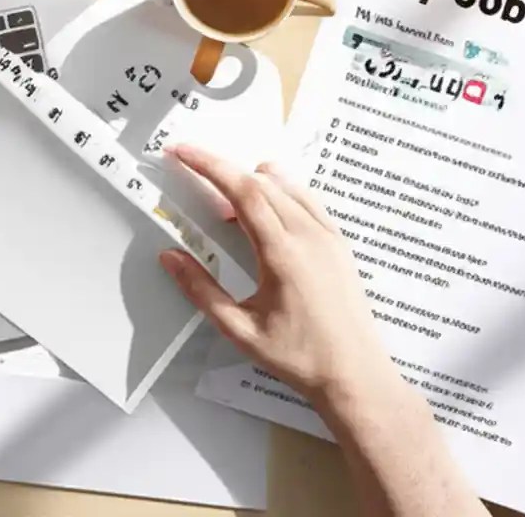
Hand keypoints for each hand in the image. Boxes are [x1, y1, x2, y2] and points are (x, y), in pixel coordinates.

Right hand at [159, 144, 397, 402]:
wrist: (355, 374)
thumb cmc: (299, 357)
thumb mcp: (239, 329)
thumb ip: (201, 291)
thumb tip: (170, 258)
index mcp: (283, 253)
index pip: (242, 191)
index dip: (209, 166)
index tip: (182, 151)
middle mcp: (309, 235)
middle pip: (261, 182)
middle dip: (222, 168)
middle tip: (191, 166)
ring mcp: (328, 236)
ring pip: (286, 186)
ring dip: (252, 180)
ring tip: (224, 201)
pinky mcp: (339, 243)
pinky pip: (307, 200)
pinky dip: (280, 192)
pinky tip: (265, 210)